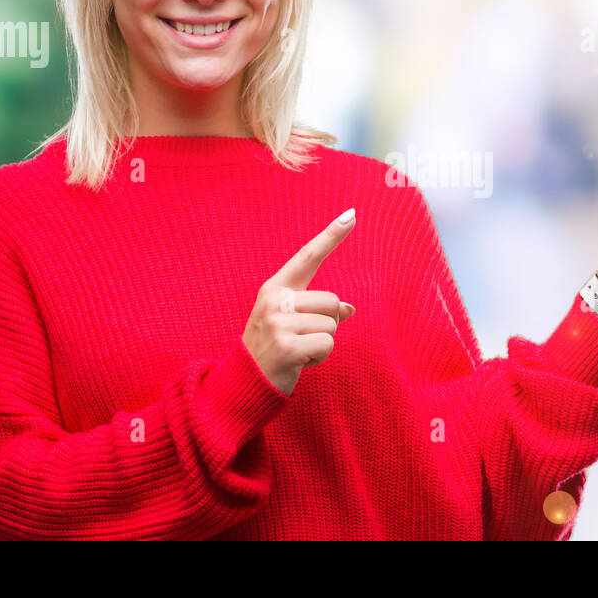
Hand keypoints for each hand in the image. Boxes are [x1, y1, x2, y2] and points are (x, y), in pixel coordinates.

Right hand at [243, 208, 357, 395]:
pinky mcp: (287, 346)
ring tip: (298, 350)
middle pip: (332, 300)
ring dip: (323, 342)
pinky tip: (300, 361)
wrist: (245, 383)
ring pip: (333, 324)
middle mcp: (275, 300)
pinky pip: (328, 344)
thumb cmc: (272, 349)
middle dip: (327, 323)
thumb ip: (316, 311)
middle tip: (300, 338)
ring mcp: (278, 322)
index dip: (331, 235)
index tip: (352, 214)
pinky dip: (320, 356)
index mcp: (274, 288)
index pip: (308, 256)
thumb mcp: (290, 323)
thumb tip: (348, 309)